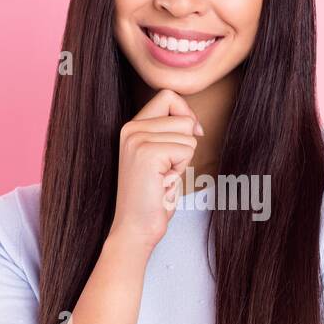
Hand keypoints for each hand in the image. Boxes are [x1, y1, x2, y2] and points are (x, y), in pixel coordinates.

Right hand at [108, 88, 202, 251]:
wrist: (136, 227)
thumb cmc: (153, 196)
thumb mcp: (160, 157)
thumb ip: (167, 133)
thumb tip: (193, 121)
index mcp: (131, 126)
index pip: (168, 96)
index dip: (186, 114)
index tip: (188, 136)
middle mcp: (130, 128)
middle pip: (183, 117)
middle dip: (186, 144)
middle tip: (167, 169)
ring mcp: (137, 139)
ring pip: (188, 135)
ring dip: (183, 160)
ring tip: (163, 177)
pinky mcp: (147, 153)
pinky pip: (187, 150)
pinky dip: (182, 169)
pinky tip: (164, 182)